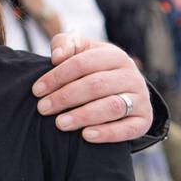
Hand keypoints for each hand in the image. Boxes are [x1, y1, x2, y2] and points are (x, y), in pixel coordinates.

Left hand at [33, 34, 154, 142]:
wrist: (123, 92)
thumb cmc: (93, 70)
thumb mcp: (81, 52)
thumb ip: (67, 44)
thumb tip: (57, 56)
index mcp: (115, 56)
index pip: (83, 63)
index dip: (57, 76)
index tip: (37, 90)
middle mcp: (131, 75)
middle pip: (95, 85)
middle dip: (65, 97)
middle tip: (43, 109)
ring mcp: (140, 98)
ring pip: (111, 106)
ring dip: (83, 115)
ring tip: (60, 123)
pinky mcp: (144, 121)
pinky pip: (127, 129)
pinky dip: (107, 133)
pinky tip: (85, 136)